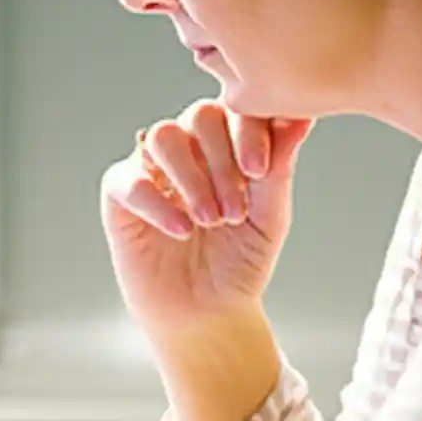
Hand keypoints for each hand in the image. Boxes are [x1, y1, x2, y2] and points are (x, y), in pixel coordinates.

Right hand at [100, 99, 312, 332]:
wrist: (206, 312)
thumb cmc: (238, 262)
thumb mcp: (270, 216)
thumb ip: (279, 166)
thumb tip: (302, 117)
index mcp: (225, 145)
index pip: (235, 109)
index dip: (247, 132)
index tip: (259, 171)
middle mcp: (188, 148)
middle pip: (198, 115)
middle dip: (221, 161)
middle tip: (235, 211)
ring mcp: (151, 168)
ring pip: (164, 137)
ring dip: (192, 178)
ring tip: (211, 221)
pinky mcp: (120, 195)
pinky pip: (130, 179)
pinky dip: (159, 204)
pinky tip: (183, 231)